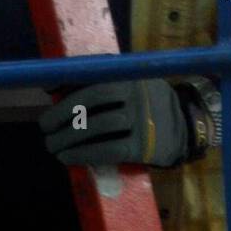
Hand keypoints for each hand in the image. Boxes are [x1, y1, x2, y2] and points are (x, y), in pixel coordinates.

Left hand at [38, 78, 190, 168]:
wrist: (185, 126)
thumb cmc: (144, 103)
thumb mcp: (129, 83)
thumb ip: (97, 81)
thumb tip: (52, 84)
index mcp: (128, 75)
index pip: (92, 73)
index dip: (66, 80)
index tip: (47, 90)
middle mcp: (134, 93)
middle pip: (91, 98)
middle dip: (62, 112)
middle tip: (45, 127)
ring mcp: (140, 120)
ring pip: (97, 126)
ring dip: (68, 137)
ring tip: (53, 146)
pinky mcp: (143, 146)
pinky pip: (108, 150)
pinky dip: (83, 154)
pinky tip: (67, 158)